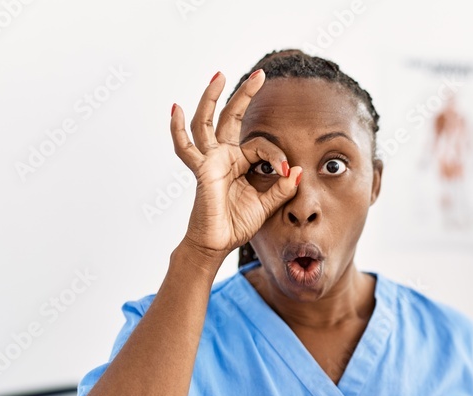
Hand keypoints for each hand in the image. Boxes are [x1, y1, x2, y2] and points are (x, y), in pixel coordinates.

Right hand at [170, 69, 301, 260]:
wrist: (217, 244)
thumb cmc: (237, 224)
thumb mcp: (267, 204)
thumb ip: (281, 188)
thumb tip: (297, 170)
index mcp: (240, 162)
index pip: (262, 145)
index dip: (277, 155)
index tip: (286, 172)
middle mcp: (223, 156)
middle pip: (232, 117)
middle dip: (245, 94)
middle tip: (260, 74)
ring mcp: (210, 160)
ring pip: (207, 122)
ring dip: (213, 98)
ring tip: (219, 75)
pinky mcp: (201, 170)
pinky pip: (185, 147)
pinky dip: (177, 128)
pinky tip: (175, 108)